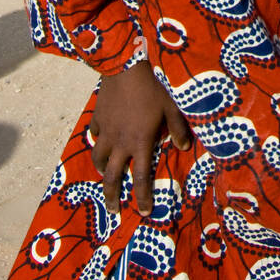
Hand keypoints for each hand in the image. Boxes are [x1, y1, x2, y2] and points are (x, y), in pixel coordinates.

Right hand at [89, 61, 191, 216]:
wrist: (125, 67)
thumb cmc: (153, 87)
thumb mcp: (171, 107)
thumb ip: (177, 129)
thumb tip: (185, 147)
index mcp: (140, 143)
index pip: (142, 178)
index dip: (142, 198)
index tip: (143, 213)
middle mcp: (121, 142)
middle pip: (112, 177)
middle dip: (112, 196)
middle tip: (113, 210)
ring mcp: (106, 131)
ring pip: (99, 159)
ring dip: (102, 170)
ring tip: (105, 175)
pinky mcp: (97, 118)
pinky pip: (95, 135)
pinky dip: (97, 141)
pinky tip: (100, 140)